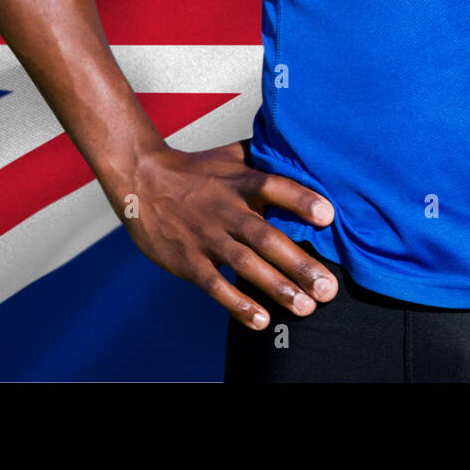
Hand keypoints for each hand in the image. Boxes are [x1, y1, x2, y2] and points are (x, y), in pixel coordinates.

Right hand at [99, 140, 337, 329]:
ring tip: (304, 307)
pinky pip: (215, 285)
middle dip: (299, 264)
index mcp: (242, 182)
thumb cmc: (197, 169)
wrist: (141, 180)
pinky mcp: (188, 260)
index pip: (275, 187)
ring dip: (276, 288)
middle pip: (266, 237)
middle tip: (328, 288)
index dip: (301, 200)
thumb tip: (305, 148)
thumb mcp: (233, 154)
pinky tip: (261, 321)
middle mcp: (227, 210)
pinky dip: (238, 304)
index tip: (328, 216)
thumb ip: (267, 156)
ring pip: (245, 265)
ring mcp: (207, 237)